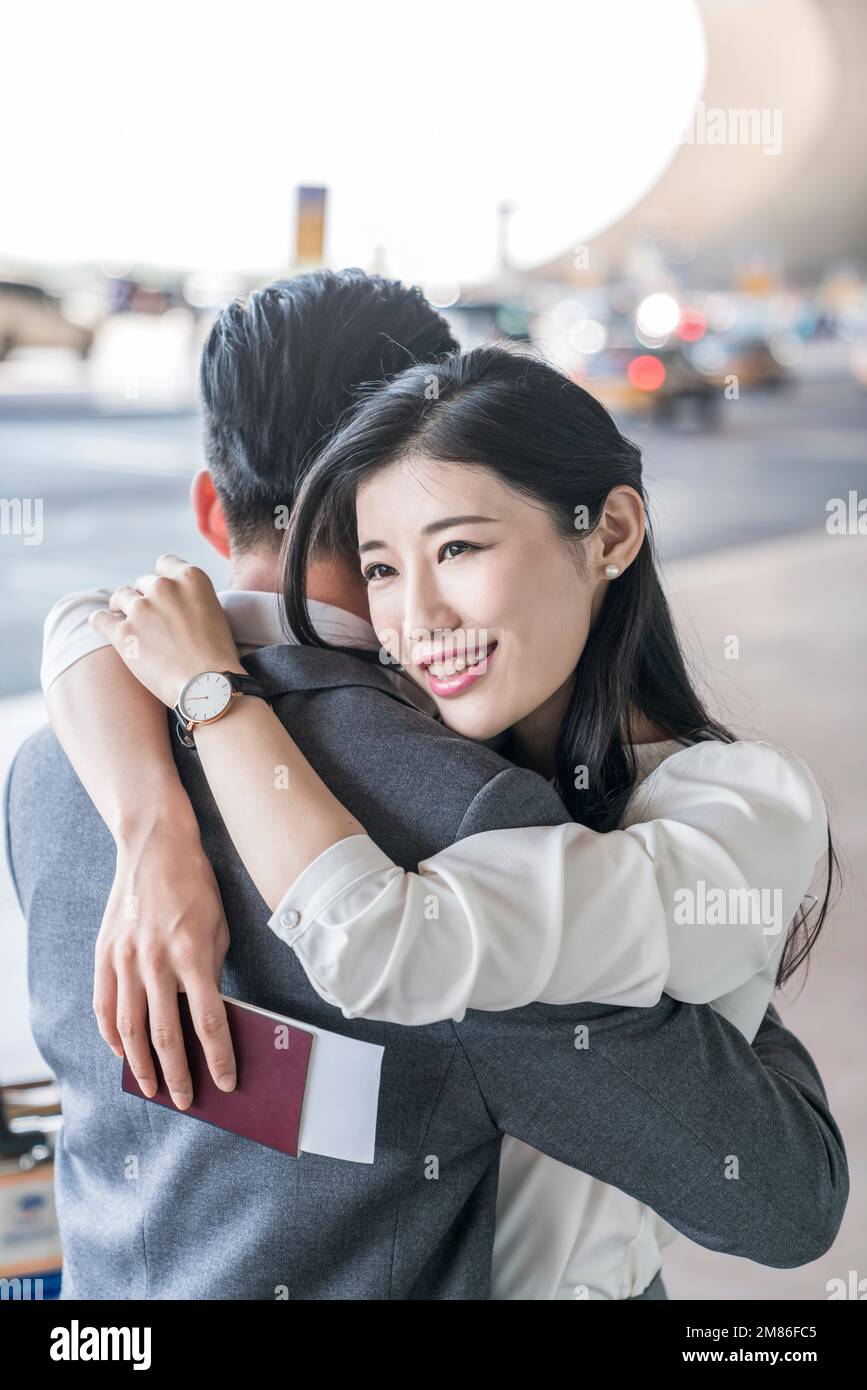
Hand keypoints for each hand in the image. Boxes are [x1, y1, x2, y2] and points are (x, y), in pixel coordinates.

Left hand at [89, 554, 241, 708]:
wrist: (208, 685)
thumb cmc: (216, 657)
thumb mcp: (214, 613)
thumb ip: (192, 599)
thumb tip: (173, 603)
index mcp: (190, 578)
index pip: (164, 563)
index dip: (161, 579)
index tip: (161, 594)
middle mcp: (163, 587)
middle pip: (142, 583)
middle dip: (144, 598)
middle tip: (149, 620)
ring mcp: (141, 608)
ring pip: (120, 597)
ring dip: (122, 609)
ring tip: (129, 626)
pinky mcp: (123, 632)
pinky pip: (99, 618)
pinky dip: (100, 622)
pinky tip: (103, 627)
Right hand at [93, 817, 235, 1107]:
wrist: (155, 846)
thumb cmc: (197, 886)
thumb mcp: (219, 927)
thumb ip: (212, 972)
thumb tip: (208, 1015)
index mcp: (192, 955)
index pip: (209, 1023)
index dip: (219, 1059)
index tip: (227, 1082)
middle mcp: (155, 961)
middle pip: (166, 1035)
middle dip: (178, 1075)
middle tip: (186, 1100)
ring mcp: (125, 958)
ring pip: (130, 1029)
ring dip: (142, 1066)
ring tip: (152, 1088)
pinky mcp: (105, 953)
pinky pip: (105, 1006)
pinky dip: (112, 1036)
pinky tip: (122, 1053)